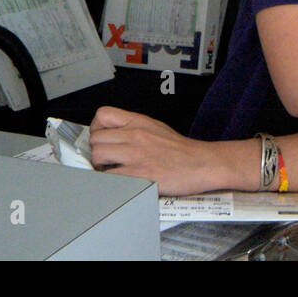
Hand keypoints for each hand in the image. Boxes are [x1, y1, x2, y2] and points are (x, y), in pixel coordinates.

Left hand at [88, 106, 231, 195]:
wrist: (202, 163)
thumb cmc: (182, 150)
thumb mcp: (157, 128)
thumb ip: (134, 129)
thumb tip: (113, 136)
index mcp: (139, 122)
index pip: (103, 115)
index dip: (96, 128)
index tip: (100, 138)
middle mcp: (135, 134)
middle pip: (95, 138)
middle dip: (97, 151)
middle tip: (106, 159)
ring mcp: (136, 154)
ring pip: (98, 155)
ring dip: (100, 166)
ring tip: (111, 170)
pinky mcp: (139, 174)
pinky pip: (109, 176)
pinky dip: (109, 181)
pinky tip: (120, 182)